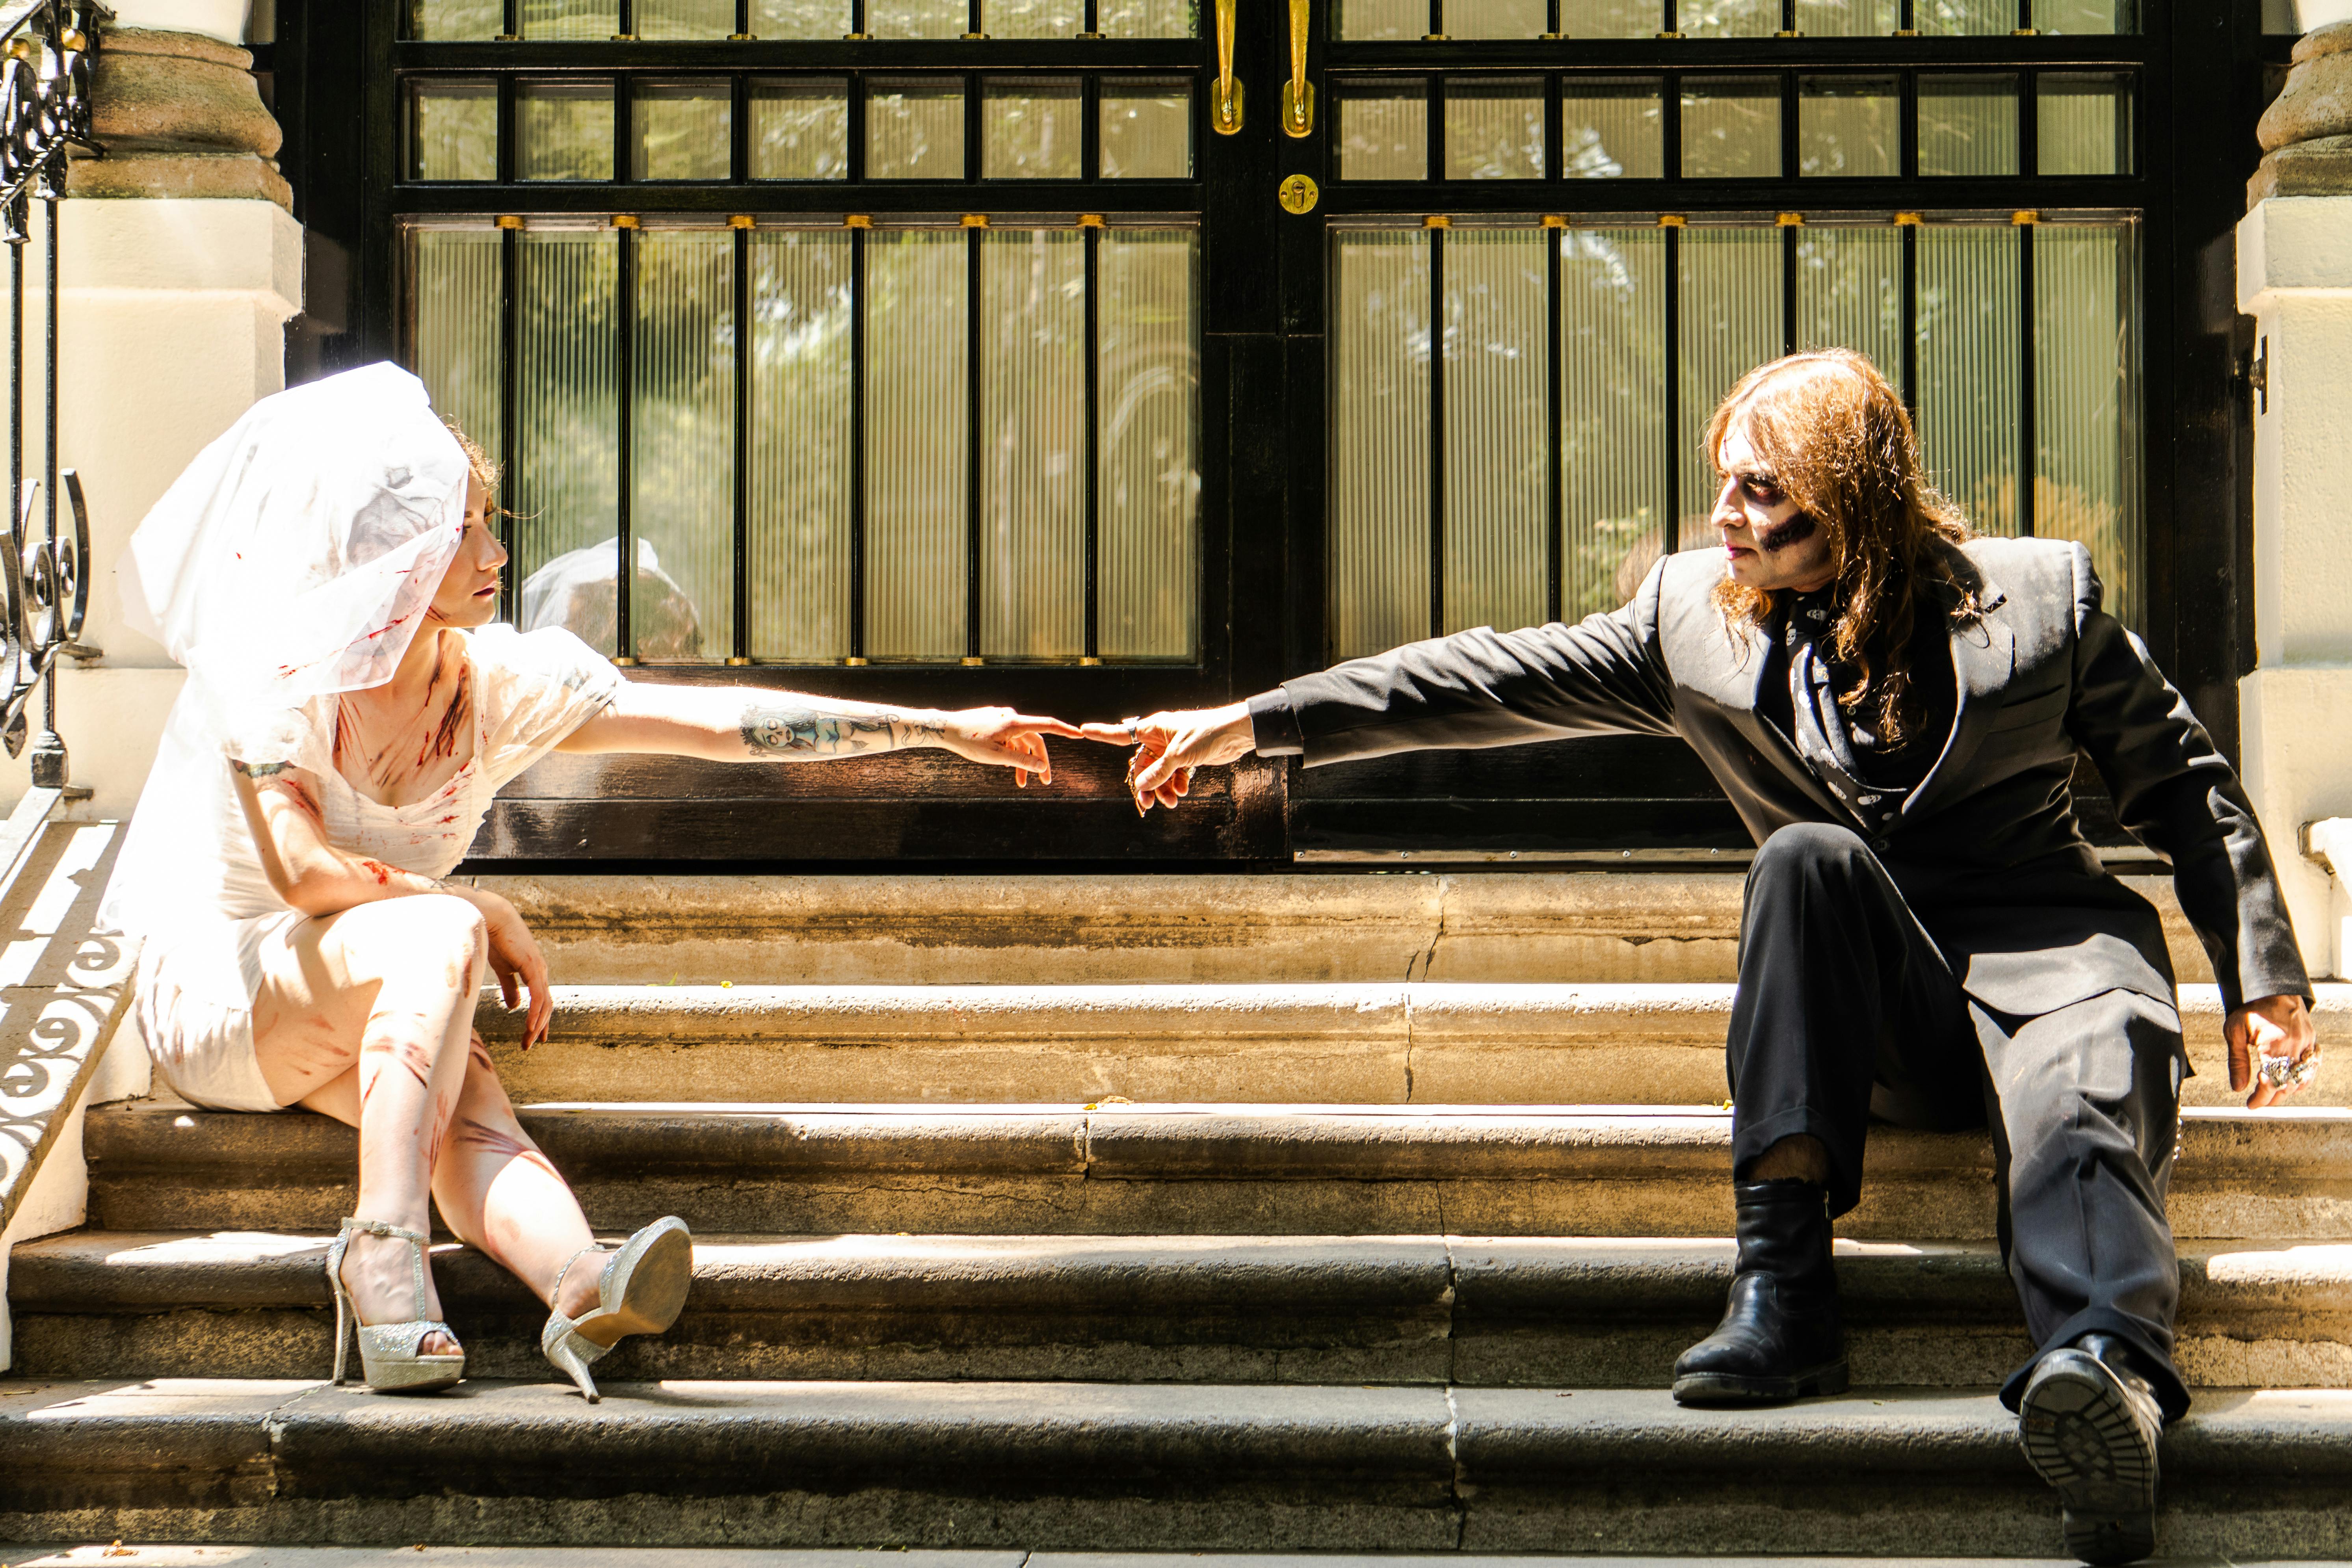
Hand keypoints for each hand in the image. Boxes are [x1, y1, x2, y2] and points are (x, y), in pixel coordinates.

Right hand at [459, 888, 553, 1049]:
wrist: (491, 918)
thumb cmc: (496, 940)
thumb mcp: (503, 969)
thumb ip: (510, 987)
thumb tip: (515, 1006)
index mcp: (534, 972)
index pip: (542, 1001)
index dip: (539, 1020)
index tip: (534, 1036)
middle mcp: (540, 972)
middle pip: (546, 1006)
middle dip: (539, 1027)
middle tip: (530, 1045)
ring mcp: (538, 969)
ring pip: (544, 1004)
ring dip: (537, 1025)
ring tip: (529, 1041)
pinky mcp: (531, 966)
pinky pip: (538, 996)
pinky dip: (535, 1013)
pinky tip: (530, 1027)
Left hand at [934, 707, 1083, 786]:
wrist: (944, 728)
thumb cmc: (969, 742)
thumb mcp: (997, 757)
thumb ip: (1022, 762)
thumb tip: (1043, 768)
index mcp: (1015, 723)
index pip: (1047, 725)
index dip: (1065, 731)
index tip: (1080, 734)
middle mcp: (1012, 717)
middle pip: (1034, 740)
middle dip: (1040, 762)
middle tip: (1045, 783)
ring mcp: (1003, 718)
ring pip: (1021, 741)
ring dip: (1023, 761)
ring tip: (1020, 784)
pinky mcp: (994, 721)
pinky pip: (1010, 738)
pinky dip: (1012, 752)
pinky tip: (1006, 765)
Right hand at [1079, 702, 1254, 814]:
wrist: (1236, 734)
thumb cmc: (1207, 733)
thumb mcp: (1179, 755)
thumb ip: (1159, 772)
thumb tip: (1140, 785)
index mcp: (1154, 728)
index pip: (1122, 733)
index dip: (1103, 733)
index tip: (1084, 731)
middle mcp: (1160, 738)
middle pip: (1143, 765)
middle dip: (1146, 784)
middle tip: (1148, 804)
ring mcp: (1173, 748)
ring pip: (1159, 773)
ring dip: (1163, 789)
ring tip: (1171, 801)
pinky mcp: (1186, 758)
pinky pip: (1173, 775)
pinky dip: (1176, 784)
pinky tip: (1182, 790)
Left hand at [2226, 993, 2318, 1107]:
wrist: (2273, 988)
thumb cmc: (2250, 1009)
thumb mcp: (2235, 1032)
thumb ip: (2237, 1061)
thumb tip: (2238, 1088)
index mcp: (2274, 1044)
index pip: (2271, 1082)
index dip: (2261, 1098)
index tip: (2250, 1105)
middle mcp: (2295, 1046)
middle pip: (2288, 1084)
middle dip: (2272, 1098)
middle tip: (2257, 1102)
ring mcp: (2307, 1044)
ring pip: (2302, 1079)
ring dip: (2287, 1091)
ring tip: (2270, 1095)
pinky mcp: (2312, 1041)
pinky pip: (2311, 1068)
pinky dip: (2301, 1080)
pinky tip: (2289, 1084)